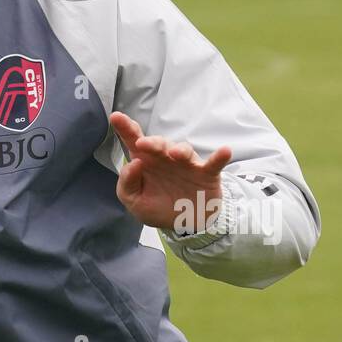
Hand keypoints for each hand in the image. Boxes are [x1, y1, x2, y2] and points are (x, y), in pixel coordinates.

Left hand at [109, 111, 231, 231]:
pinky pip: (214, 163)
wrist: (185, 225)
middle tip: (143, 144)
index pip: (133, 141)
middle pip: (159, 143)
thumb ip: (127, 184)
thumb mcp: (134, 201)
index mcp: (146, 162)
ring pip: (184, 150)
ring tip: (175, 154)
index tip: (116, 117)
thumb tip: (133, 163)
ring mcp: (186, 165)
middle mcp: (166, 158)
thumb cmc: (158, 206)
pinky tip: (225, 151)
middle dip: (152, 142)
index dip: (125, 128)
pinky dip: (220, 157)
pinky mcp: (206, 174)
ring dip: (180, 150)